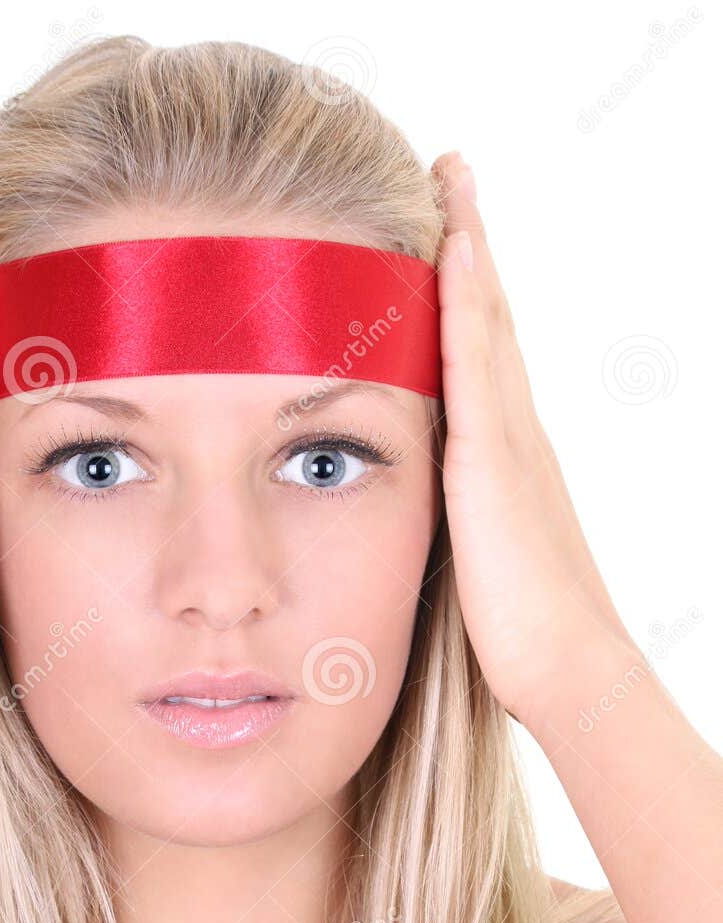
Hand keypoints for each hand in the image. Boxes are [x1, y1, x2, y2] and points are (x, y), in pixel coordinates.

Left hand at [432, 152, 632, 729]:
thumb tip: (434, 521)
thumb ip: (459, 525)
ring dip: (468, 246)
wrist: (568, 668)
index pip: (482, 359)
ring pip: (487, 323)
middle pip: (491, 320)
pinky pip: (478, 364)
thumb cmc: (525, 637)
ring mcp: (509, 441)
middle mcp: (513, 434)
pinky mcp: (493, 461)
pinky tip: (456, 248)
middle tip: (453, 175)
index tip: (446, 239)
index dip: (467, 297)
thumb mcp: (479, 562)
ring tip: (452, 175)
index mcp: (506, 459)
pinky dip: (468, 303)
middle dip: (470, 246)